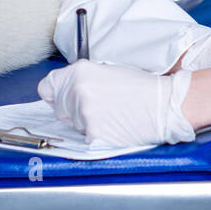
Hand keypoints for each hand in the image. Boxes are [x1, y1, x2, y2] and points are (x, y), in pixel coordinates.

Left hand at [37, 60, 194, 147]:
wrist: (164, 104)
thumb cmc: (141, 88)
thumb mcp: (106, 71)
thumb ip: (81, 80)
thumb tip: (66, 91)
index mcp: (79, 72)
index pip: (46, 87)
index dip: (55, 94)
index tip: (62, 98)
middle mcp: (77, 90)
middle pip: (59, 108)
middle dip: (72, 110)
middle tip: (99, 107)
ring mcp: (84, 113)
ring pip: (73, 125)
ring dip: (87, 123)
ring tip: (111, 115)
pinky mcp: (93, 133)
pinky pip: (86, 138)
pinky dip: (98, 135)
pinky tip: (114, 126)